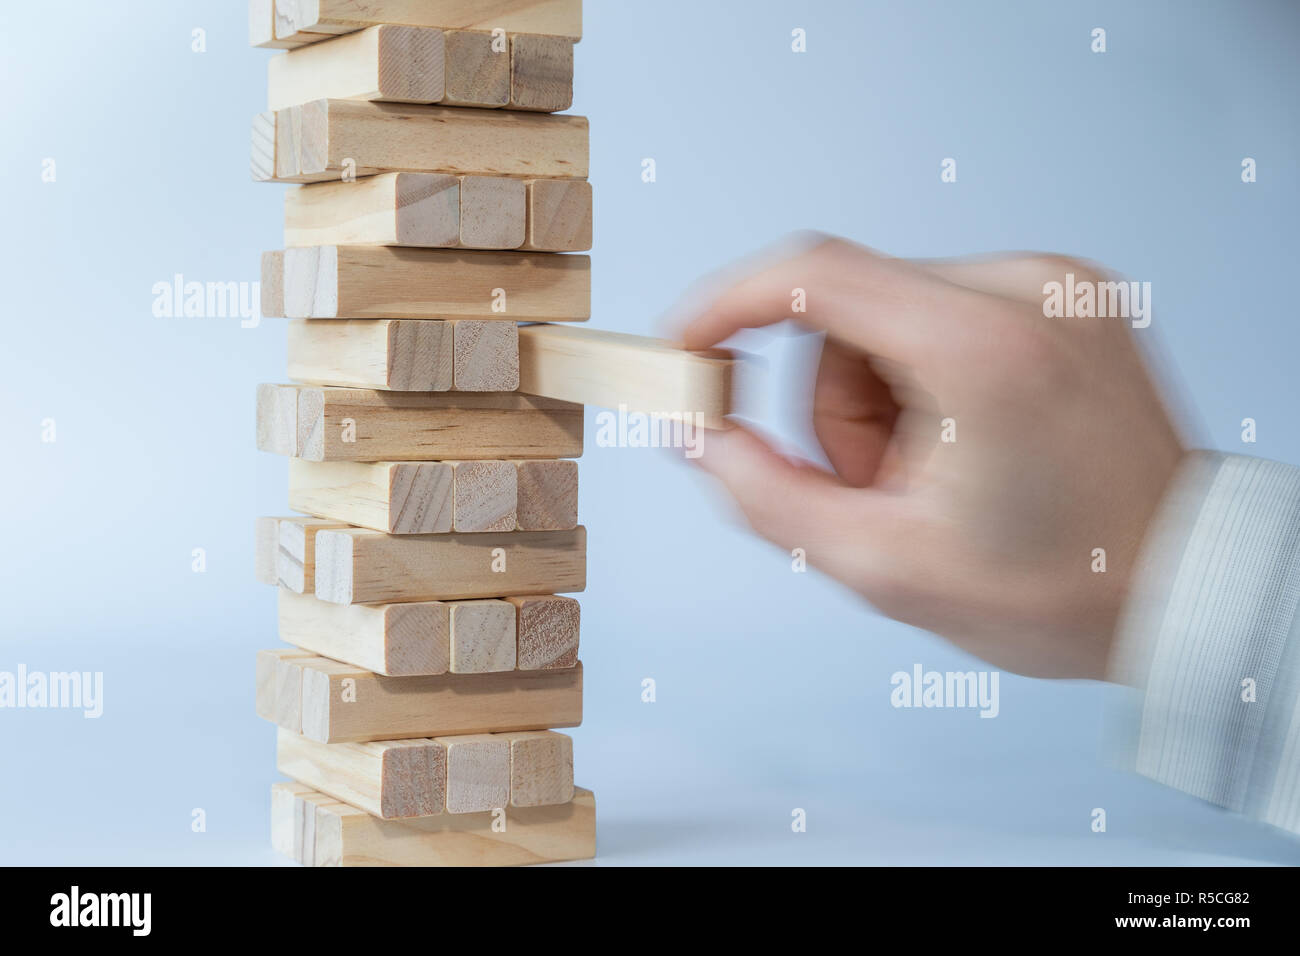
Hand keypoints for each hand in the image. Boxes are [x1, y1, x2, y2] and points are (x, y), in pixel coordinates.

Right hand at [679, 236, 1184, 678]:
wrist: (1180, 585)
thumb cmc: (1058, 589)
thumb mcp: (884, 568)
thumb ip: (763, 495)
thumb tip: (693, 433)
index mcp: (983, 347)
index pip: (811, 274)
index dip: (725, 308)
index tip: (688, 353)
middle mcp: (1024, 288)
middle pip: (845, 311)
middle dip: (832, 405)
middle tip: (875, 488)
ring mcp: (1053, 282)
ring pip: (888, 314)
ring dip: (879, 396)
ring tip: (933, 476)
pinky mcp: (1064, 291)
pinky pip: (939, 313)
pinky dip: (924, 379)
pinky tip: (966, 442)